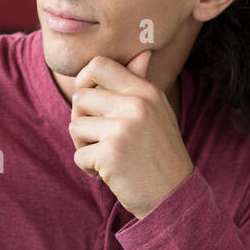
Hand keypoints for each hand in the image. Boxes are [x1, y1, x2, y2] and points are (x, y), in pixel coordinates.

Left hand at [68, 50, 193, 217]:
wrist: (174, 196)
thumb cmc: (161, 154)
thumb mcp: (158, 114)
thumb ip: (141, 85)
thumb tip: (142, 54)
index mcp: (146, 91)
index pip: (99, 65)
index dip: (84, 80)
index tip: (88, 101)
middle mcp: (136, 105)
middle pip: (80, 98)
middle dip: (82, 121)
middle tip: (100, 139)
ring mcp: (122, 129)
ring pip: (75, 127)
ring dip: (84, 146)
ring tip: (106, 157)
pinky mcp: (110, 154)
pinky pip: (79, 156)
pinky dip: (89, 169)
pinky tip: (109, 173)